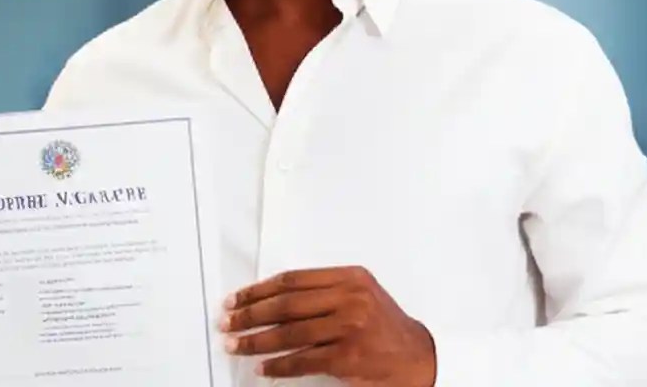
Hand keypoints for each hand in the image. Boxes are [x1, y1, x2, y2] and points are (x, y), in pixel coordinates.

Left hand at [220, 266, 435, 385]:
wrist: (419, 357)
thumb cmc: (386, 327)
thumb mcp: (360, 295)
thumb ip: (323, 292)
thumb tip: (270, 300)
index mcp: (350, 277)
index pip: (292, 279)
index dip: (258, 289)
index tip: (236, 298)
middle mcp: (350, 298)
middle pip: (286, 303)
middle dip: (250, 313)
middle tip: (228, 321)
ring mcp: (350, 327)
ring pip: (290, 332)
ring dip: (256, 341)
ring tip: (236, 345)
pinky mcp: (349, 356)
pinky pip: (303, 360)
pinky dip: (278, 366)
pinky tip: (263, 368)